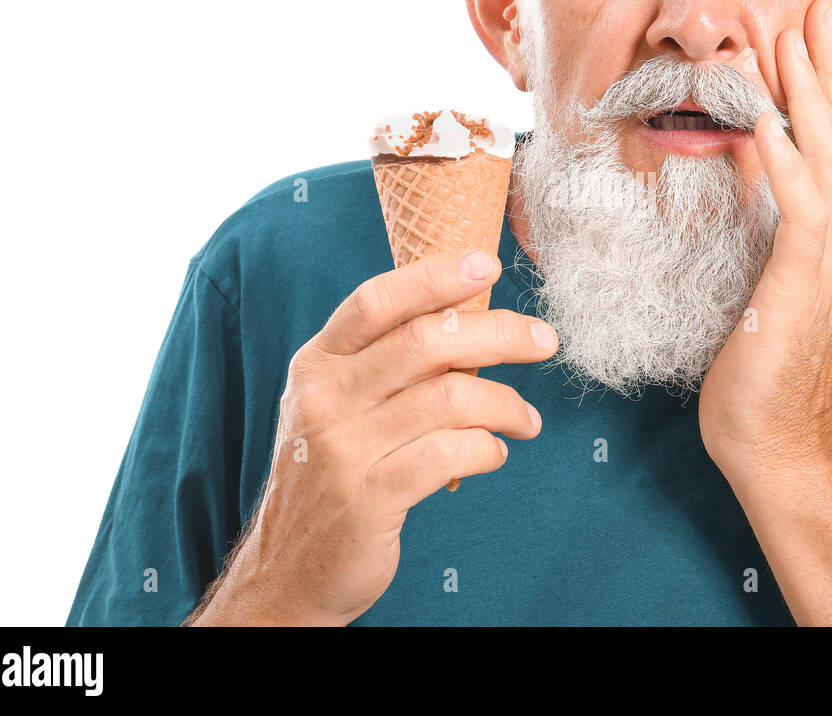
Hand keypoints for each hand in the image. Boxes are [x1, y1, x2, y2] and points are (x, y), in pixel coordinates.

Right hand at [189, 249, 556, 625]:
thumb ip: (385, 364)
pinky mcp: (370, 498)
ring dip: (506, 403)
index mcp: (317, 365)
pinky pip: (451, 453)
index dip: (435, 276)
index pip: (377, 301)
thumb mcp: (336, 407)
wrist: (288, 568)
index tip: (489, 264)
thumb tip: (471, 318)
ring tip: (526, 419)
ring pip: (450, 397)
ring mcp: (344, 449)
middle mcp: (324, 399)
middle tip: (543, 341)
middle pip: (427, 341)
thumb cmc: (331, 475)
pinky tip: (496, 452)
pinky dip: (489, 447)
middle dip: (500, 334)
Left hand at [699, 0, 831, 486]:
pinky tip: (768, 121)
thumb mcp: (773, 275)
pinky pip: (801, 211)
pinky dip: (787, 161)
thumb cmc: (760, 357)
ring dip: (817, 96)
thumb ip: (781, 225)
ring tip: (799, 38)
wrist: (768, 433)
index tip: (827, 33)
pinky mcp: (801, 286)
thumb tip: (759, 166)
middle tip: (821, 8)